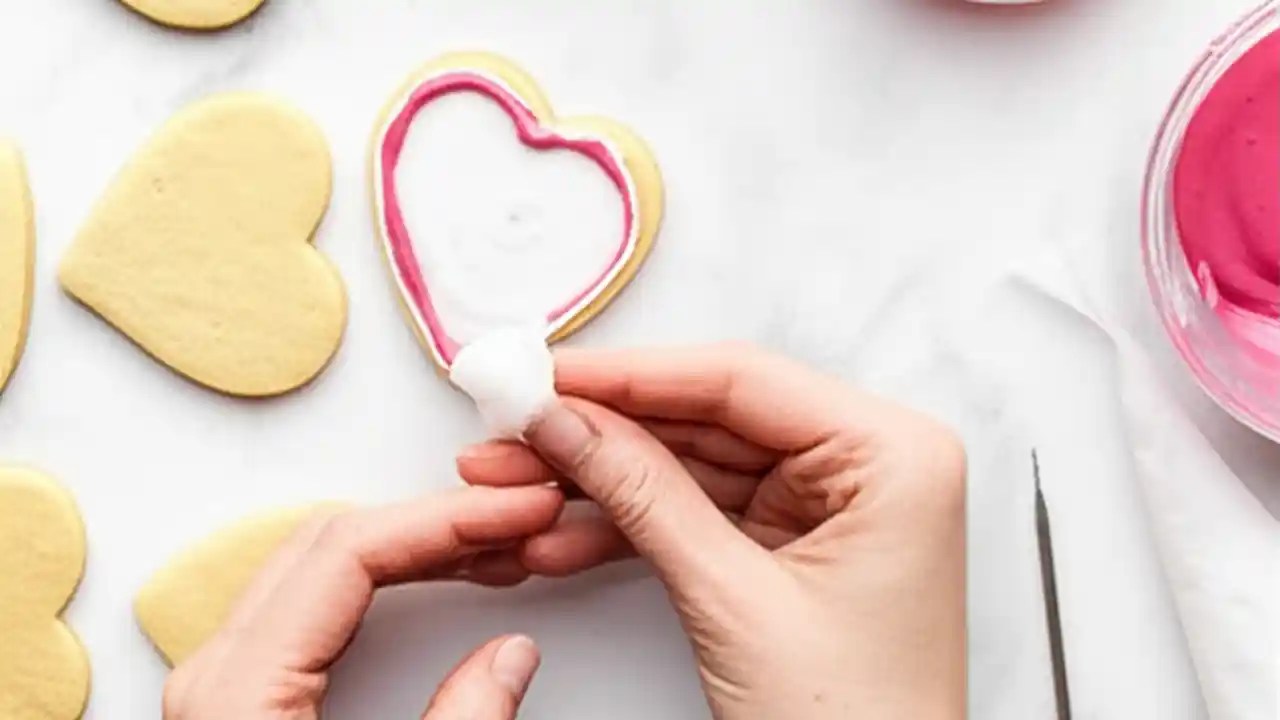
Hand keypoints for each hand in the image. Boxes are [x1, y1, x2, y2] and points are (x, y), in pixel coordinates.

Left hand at [163, 486, 563, 719]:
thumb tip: (511, 653)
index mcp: (241, 692)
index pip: (350, 552)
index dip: (448, 519)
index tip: (520, 511)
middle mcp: (219, 673)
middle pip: (334, 545)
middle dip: (438, 521)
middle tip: (521, 519)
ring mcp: (226, 685)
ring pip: (325, 567)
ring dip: (417, 545)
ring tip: (497, 546)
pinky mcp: (246, 702)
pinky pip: (319, 606)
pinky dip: (388, 581)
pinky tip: (440, 581)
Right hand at [458, 344, 965, 718]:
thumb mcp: (736, 603)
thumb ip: (645, 498)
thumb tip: (568, 422)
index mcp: (893, 455)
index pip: (740, 382)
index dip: (630, 375)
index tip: (547, 373)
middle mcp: (870, 465)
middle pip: (709, 418)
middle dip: (603, 430)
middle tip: (517, 424)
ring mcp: (830, 504)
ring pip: (694, 466)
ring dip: (604, 482)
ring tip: (517, 482)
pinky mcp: (794, 544)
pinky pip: (700, 513)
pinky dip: (631, 527)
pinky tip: (561, 533)